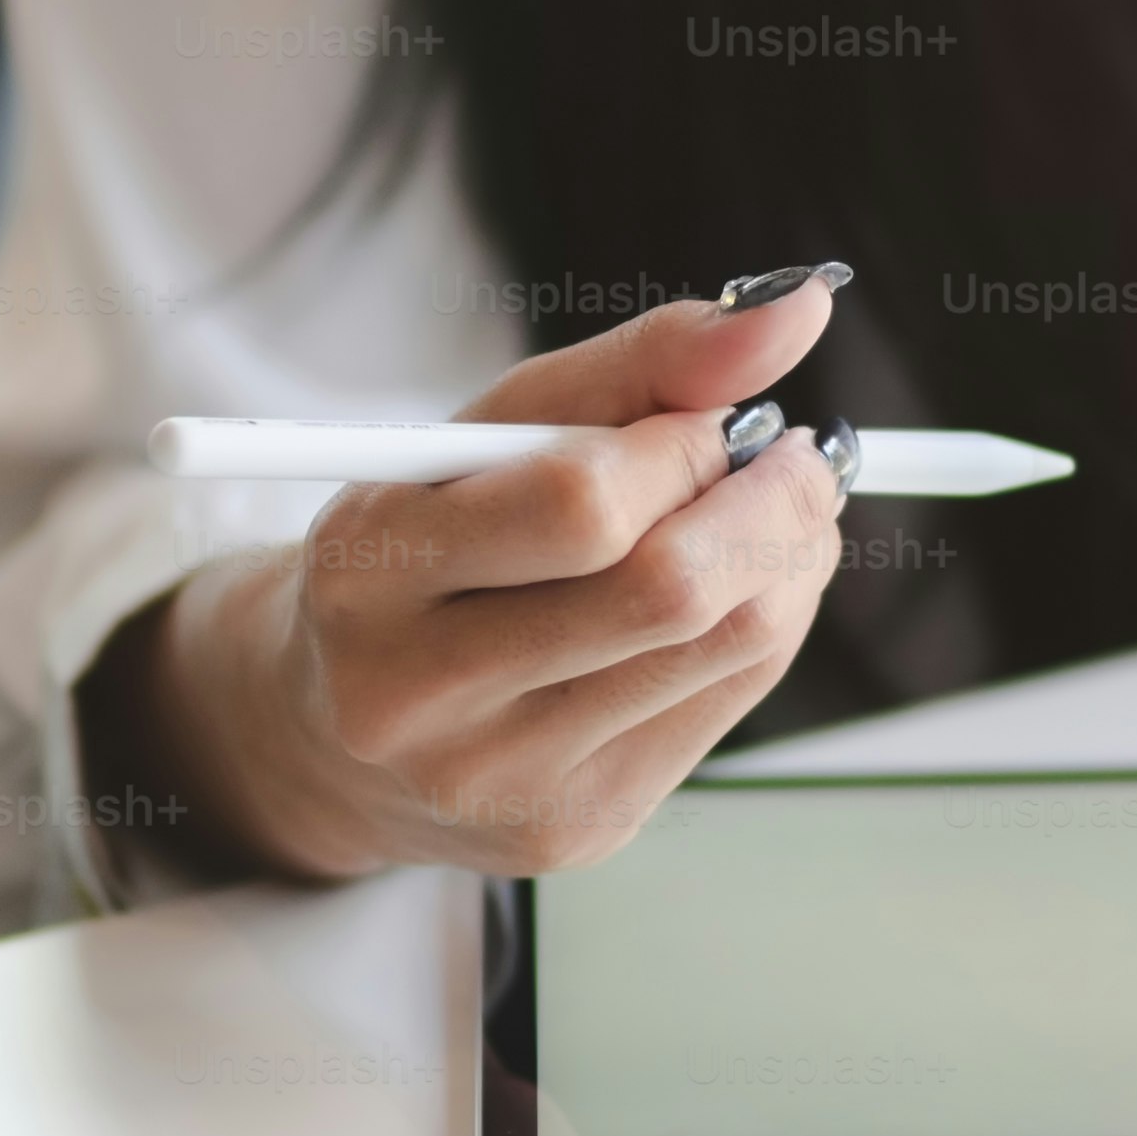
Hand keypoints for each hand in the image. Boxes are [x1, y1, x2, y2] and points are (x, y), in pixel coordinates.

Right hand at [121, 269, 862, 879]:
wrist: (337, 736)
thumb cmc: (429, 549)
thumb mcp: (486, 435)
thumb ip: (637, 364)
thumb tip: (799, 307)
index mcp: (369, 570)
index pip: (580, 503)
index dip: (683, 444)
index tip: (709, 417)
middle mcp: (422, 696)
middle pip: (671, 590)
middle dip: (771, 499)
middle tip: (789, 455)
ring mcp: (505, 782)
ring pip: (729, 646)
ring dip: (791, 555)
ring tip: (772, 510)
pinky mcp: (579, 828)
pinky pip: (735, 700)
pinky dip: (771, 618)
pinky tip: (743, 585)